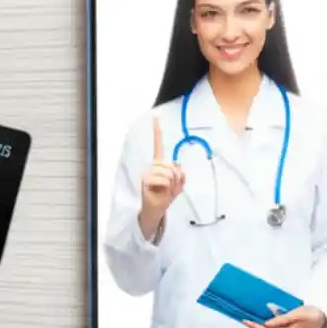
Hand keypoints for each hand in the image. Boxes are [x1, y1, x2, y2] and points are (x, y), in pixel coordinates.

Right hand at [138, 117, 184, 239]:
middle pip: (171, 165)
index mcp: (159, 164)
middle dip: (177, 178)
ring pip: (168, 173)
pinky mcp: (146, 182)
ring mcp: (147, 173)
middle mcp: (152, 166)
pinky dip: (167, 188)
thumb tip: (178, 167)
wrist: (157, 210)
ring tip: (166, 191)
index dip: (157, 132)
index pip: (158, 145)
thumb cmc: (166, 196)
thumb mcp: (178, 185)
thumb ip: (181, 175)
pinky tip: (161, 193)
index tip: (156, 117)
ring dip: (172, 184)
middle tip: (172, 187)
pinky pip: (164, 181)